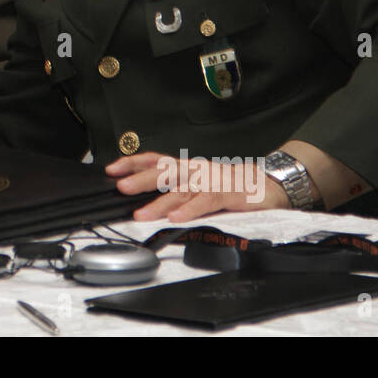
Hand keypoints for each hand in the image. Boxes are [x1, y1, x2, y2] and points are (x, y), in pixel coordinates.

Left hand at [105, 151, 290, 222]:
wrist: (266, 184)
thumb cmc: (228, 186)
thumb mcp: (197, 183)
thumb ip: (175, 188)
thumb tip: (142, 197)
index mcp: (186, 168)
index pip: (155, 160)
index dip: (133, 162)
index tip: (111, 169)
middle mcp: (195, 171)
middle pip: (164, 172)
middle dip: (140, 180)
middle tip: (120, 188)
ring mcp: (211, 181)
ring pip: (182, 189)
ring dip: (160, 202)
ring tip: (142, 213)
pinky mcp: (227, 195)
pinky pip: (206, 202)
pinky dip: (190, 210)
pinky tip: (177, 218)